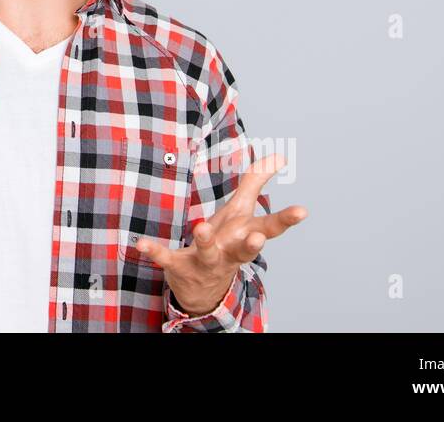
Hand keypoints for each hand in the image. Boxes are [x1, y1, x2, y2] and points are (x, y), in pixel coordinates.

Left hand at [136, 152, 307, 315]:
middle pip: (245, 249)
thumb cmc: (227, 240)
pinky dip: (154, 251)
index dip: (286, 219)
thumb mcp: (242, 211)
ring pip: (208, 252)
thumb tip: (278, 156)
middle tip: (257, 239)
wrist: (204, 289)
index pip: (270, 228)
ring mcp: (205, 261)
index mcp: (245, 236)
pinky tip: (141, 243)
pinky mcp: (179, 265)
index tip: (302, 210)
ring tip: (201, 227)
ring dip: (205, 241)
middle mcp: (230, 251)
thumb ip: (256, 182)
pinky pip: (166, 258)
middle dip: (252, 245)